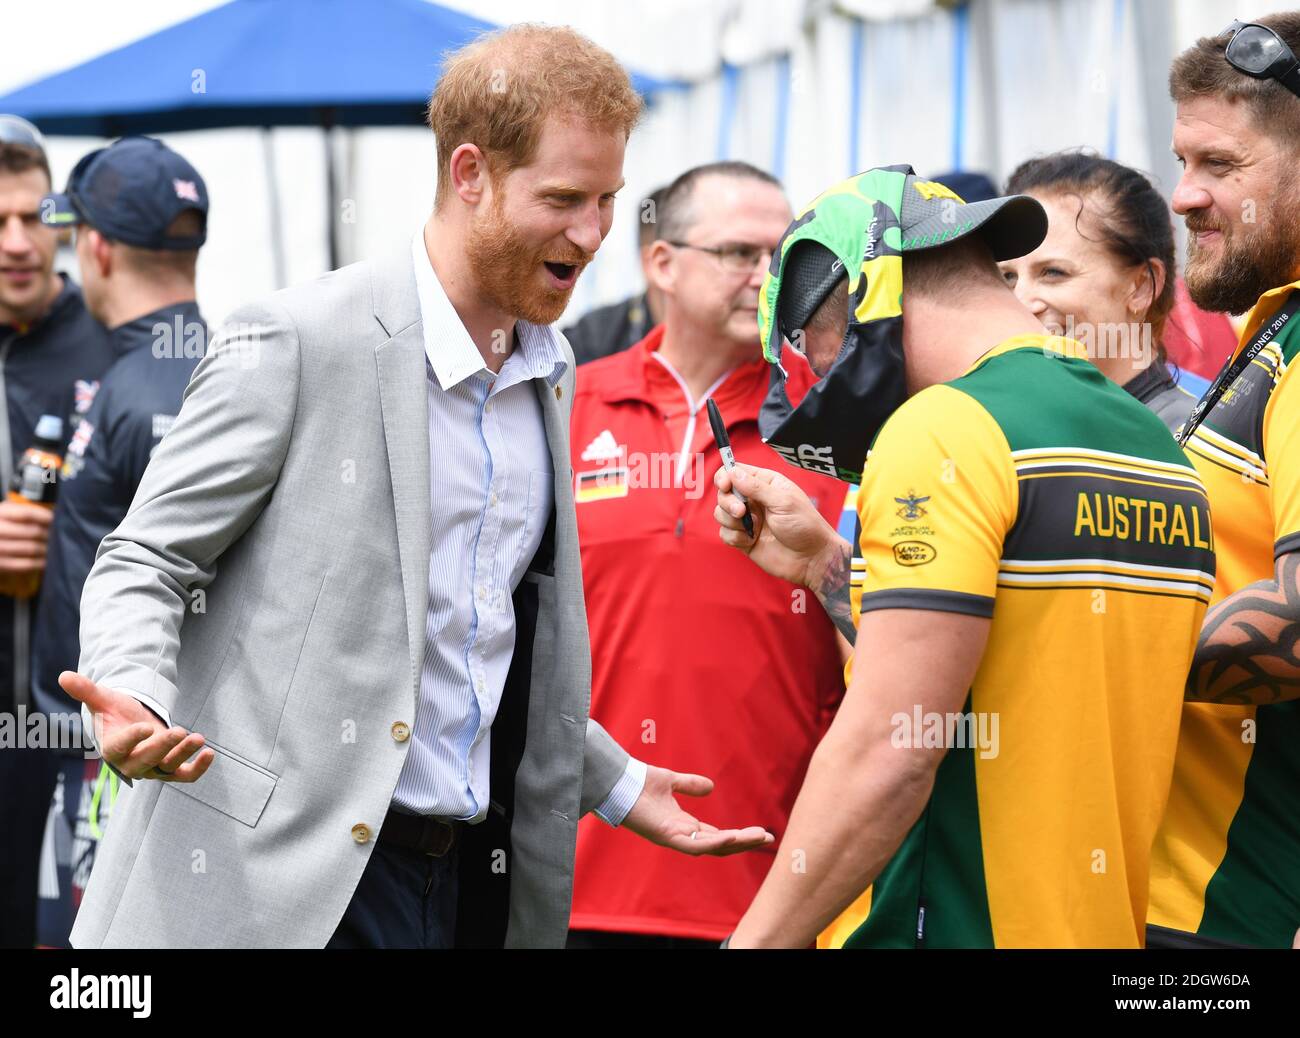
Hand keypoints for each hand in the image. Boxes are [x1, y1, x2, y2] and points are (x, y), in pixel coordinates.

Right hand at [0, 499, 51, 573]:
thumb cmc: (3, 525)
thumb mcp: (8, 512)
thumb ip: (26, 513)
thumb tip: (53, 519)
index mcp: (0, 514)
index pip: (27, 514)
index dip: (46, 517)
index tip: (57, 520)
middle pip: (33, 532)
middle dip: (50, 534)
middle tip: (60, 536)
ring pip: (32, 548)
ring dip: (47, 548)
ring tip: (55, 548)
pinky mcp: (1, 564)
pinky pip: (26, 564)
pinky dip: (40, 563)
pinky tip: (46, 560)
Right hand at [59, 670, 213, 781]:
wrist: (133, 727)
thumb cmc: (116, 714)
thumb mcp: (103, 700)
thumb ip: (86, 690)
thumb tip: (64, 675)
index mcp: (112, 749)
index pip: (120, 748)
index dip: (132, 739)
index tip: (144, 727)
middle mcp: (132, 764)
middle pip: (146, 760)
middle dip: (162, 747)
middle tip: (179, 731)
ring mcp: (153, 768)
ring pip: (168, 768)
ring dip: (184, 754)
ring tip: (198, 737)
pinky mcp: (171, 769)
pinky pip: (185, 775)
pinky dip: (198, 768)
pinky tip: (210, 753)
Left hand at [621, 764, 773, 855]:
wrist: (619, 781)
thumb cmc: (639, 783)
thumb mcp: (672, 782)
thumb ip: (690, 785)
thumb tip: (711, 787)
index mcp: (684, 824)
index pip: (717, 835)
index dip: (739, 835)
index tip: (761, 832)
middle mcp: (682, 835)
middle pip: (719, 845)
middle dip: (745, 842)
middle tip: (768, 838)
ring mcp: (675, 838)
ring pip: (712, 847)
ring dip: (737, 844)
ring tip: (759, 838)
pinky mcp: (666, 837)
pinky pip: (694, 846)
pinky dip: (714, 842)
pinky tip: (732, 837)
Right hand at [713, 462, 839, 586]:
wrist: (810, 558)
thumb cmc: (804, 526)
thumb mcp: (783, 501)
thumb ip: (756, 487)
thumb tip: (732, 472)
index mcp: (765, 484)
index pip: (735, 471)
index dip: (725, 477)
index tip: (725, 486)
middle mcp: (753, 499)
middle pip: (723, 493)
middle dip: (728, 502)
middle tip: (742, 512)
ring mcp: (747, 520)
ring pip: (720, 513)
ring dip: (731, 521)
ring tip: (754, 528)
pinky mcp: (742, 539)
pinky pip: (724, 533)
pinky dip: (735, 537)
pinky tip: (751, 541)